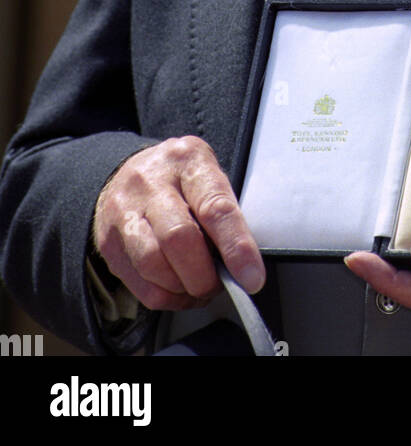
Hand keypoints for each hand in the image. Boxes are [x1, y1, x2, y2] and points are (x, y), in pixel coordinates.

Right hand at [92, 136, 265, 312]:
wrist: (125, 172)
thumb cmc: (180, 179)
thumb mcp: (207, 176)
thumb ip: (223, 213)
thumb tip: (243, 264)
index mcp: (188, 160)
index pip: (214, 207)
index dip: (236, 247)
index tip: (252, 277)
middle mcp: (151, 183)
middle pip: (179, 238)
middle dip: (205, 274)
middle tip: (220, 284)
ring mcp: (124, 212)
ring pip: (154, 265)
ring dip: (184, 288)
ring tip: (199, 286)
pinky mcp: (109, 243)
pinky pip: (140, 285)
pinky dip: (167, 298)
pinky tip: (179, 291)